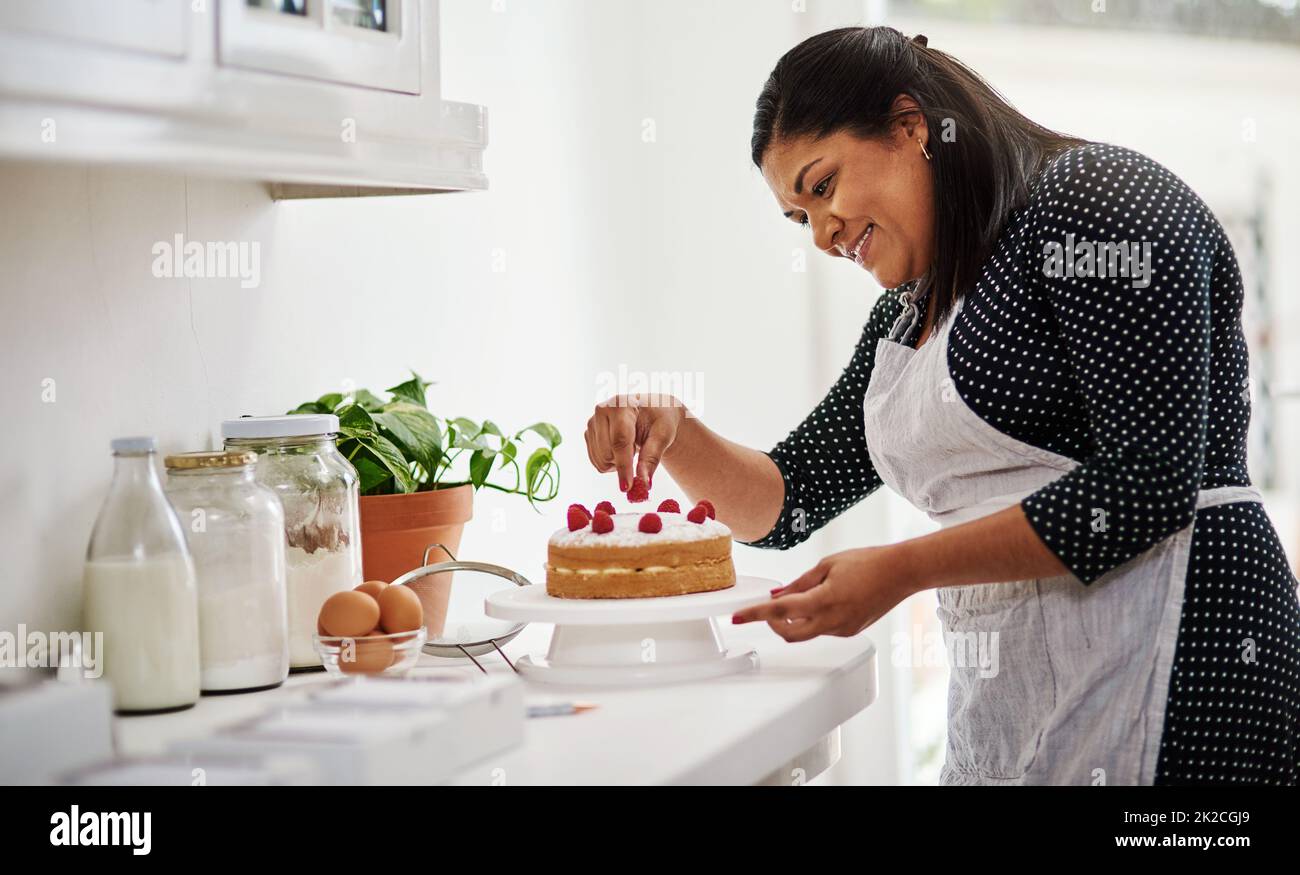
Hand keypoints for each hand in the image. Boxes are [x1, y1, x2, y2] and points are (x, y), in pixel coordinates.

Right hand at [585, 394, 687, 491]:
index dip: (623, 466)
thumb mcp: (663, 436)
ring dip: (617, 463)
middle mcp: (602, 410)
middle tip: (638, 451)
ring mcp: (592, 422)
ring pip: (600, 460)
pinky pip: (596, 462)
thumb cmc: (659, 421)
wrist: (651, 412)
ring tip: (630, 448)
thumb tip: (644, 484)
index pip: (620, 441)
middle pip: (607, 453)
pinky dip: (610, 463)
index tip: (627, 487)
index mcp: (622, 404)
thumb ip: (652, 458)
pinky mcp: (588, 433)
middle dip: (624, 462)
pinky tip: (620, 450)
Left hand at [731, 546, 917, 641]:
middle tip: (767, 609)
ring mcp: (843, 630)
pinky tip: (822, 600)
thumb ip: (799, 583)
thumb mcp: (827, 565)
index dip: (755, 614)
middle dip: (773, 623)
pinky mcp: (850, 632)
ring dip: (794, 619)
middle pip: (789, 633)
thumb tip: (777, 594)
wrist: (901, 572)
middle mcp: (833, 621)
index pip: (780, 610)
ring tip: (803, 595)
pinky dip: (813, 619)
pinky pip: (823, 630)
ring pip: (806, 632)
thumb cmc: (868, 562)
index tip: (737, 617)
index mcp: (824, 600)